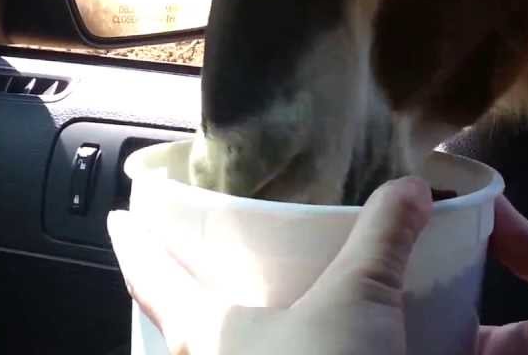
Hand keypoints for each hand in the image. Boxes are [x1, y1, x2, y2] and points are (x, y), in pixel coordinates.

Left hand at [106, 176, 432, 354]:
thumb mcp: (359, 299)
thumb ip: (381, 239)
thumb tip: (409, 189)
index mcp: (212, 333)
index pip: (155, 281)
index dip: (136, 247)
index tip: (118, 221)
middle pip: (186, 332)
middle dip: (191, 305)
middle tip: (202, 273)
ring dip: (244, 341)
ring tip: (273, 318)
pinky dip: (325, 353)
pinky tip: (359, 351)